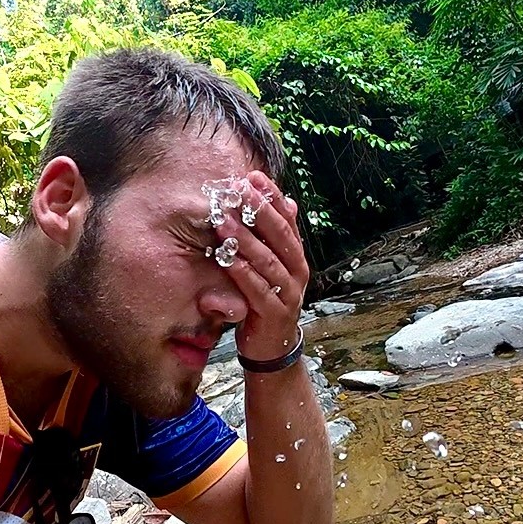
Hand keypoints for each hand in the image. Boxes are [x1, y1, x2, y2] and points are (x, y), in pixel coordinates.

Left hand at [213, 171, 309, 361]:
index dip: (272, 197)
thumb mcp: (275, 266)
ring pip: (267, 260)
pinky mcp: (274, 313)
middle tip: (239, 189)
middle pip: (280, 236)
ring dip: (245, 239)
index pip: (287, 220)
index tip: (254, 176)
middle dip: (259, 210)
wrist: (272, 347)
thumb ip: (278, 238)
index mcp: (297, 257)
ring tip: (225, 219)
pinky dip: (242, 273)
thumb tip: (288, 201)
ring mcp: (288, 293)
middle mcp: (297, 271)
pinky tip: (226, 258)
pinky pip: (257, 289)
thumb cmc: (269, 301)